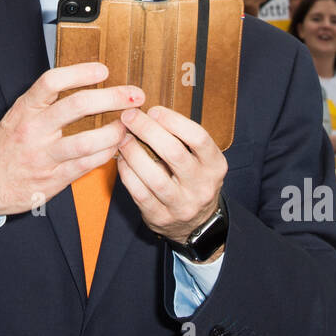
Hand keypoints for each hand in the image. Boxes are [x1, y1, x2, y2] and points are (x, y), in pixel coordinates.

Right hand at [0, 62, 143, 219]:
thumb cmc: (7, 146)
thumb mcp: (19, 116)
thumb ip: (45, 102)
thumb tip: (82, 83)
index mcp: (25, 109)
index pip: (52, 81)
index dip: (80, 72)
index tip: (102, 70)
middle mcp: (34, 129)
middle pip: (77, 106)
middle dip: (111, 98)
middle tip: (133, 95)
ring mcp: (44, 155)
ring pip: (87, 141)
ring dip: (114, 132)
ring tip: (127, 126)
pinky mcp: (54, 178)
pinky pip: (87, 164)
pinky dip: (107, 153)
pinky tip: (115, 147)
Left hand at [115, 105, 227, 251]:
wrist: (196, 224)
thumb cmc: (193, 180)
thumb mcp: (200, 160)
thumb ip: (181, 140)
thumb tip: (148, 114)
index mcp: (215, 165)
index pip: (198, 137)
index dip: (173, 120)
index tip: (153, 110)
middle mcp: (202, 186)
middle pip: (174, 153)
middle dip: (148, 130)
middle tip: (129, 117)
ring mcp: (182, 205)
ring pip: (155, 177)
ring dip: (134, 153)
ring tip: (122, 138)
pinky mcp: (161, 217)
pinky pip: (140, 193)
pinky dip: (127, 173)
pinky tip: (121, 159)